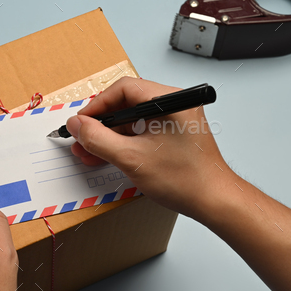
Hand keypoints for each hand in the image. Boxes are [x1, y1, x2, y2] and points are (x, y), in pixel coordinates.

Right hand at [66, 77, 229, 218]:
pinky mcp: (173, 133)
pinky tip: (107, 155)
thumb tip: (78, 125)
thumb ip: (98, 139)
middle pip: (126, 103)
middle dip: (100, 124)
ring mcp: (174, 119)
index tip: (81, 122)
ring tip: (90, 151)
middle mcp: (174, 104)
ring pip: (131, 119)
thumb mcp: (131, 158)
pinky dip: (123, 142)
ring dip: (109, 135)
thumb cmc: (186, 180)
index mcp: (169, 101)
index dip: (96, 106)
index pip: (123, 89)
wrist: (212, 201)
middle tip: (82, 139)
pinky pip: (141, 131)